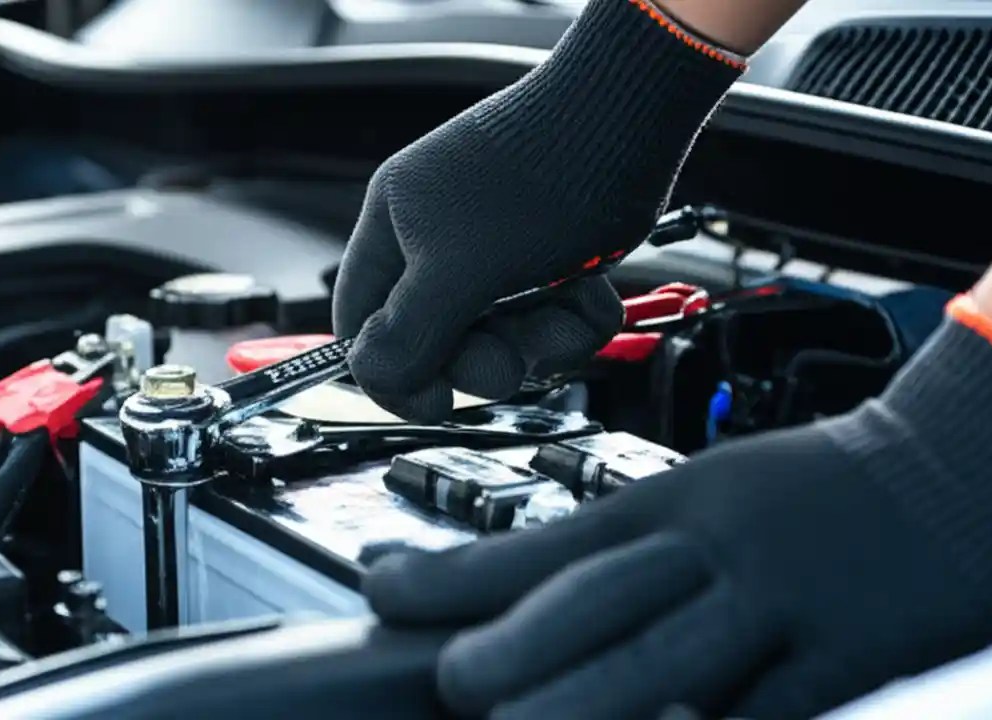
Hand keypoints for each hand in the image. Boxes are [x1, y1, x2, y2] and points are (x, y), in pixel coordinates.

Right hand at [332, 0, 740, 423]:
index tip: (434, 401)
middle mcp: (439, 238)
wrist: (628, 120)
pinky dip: (575, 318)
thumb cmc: (536, 178)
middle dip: (484, 357)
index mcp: (395, 227)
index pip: (362, 321)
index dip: (391, 370)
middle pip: (439, 339)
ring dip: (541, 339)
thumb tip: (373, 380)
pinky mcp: (549, 255)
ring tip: (566, 308)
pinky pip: (549, 317)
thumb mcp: (455, 271)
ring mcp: (496, 247)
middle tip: (509, 361)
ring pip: (503, 335)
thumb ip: (406, 336)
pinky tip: (591, 294)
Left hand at [365, 311, 991, 718]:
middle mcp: (712, 551)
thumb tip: (517, 594)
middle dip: (511, 650)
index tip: (382, 586)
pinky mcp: (842, 663)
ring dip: (584, 706)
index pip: (543, 541)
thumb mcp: (703, 497)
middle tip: (452, 683)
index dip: (455, 573)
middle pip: (595, 604)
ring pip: (668, 668)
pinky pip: (764, 716)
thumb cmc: (803, 495)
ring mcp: (778, 609)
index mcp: (671, 503)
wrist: (946, 470)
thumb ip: (619, 551)